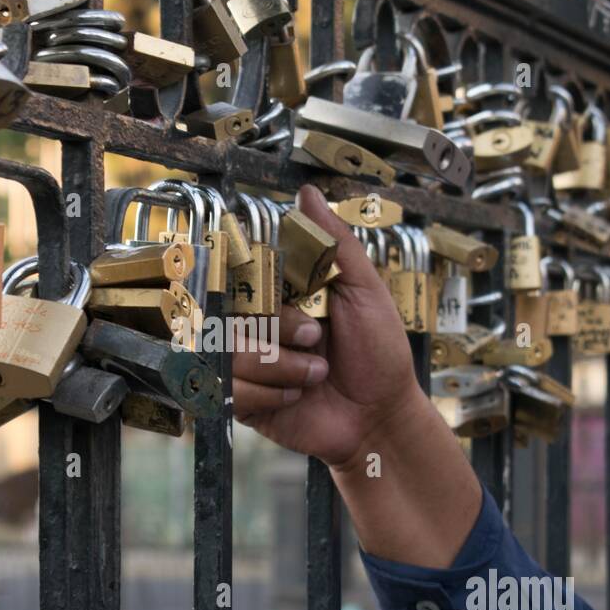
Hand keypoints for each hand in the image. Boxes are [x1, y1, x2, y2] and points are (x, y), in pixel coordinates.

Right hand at [232, 185, 427, 467]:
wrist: (379, 416)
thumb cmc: (379, 353)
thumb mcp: (364, 292)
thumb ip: (334, 243)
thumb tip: (308, 192)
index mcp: (282, 292)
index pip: (242, 271)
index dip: (257, 281)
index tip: (285, 292)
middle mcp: (258, 322)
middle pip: (230, 311)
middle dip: (280, 329)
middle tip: (317, 340)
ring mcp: (247, 362)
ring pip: (229, 352)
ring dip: (281, 367)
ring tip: (315, 376)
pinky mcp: (243, 400)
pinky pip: (231, 389)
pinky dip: (270, 395)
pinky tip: (297, 398)